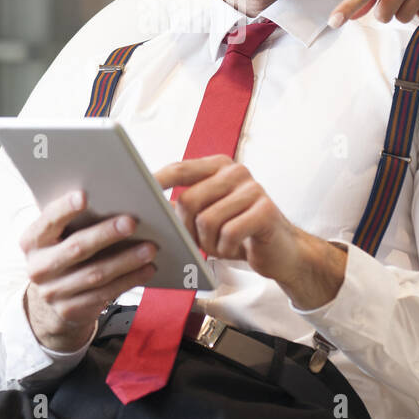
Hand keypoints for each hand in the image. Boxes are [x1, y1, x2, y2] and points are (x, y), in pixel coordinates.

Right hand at [19, 190, 158, 353]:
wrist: (54, 297)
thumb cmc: (64, 251)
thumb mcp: (59, 234)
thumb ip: (77, 217)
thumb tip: (115, 196)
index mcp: (32, 241)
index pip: (48, 221)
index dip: (65, 208)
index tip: (84, 195)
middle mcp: (39, 267)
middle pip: (76, 248)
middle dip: (105, 234)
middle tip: (131, 222)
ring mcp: (54, 292)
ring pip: (95, 274)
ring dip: (126, 260)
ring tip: (150, 248)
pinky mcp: (71, 309)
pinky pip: (105, 293)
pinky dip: (129, 280)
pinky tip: (147, 268)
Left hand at [154, 156, 346, 309]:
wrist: (282, 251)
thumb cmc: (238, 233)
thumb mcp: (208, 215)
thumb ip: (184, 205)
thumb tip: (146, 204)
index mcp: (218, 166)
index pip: (180, 169)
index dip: (157, 181)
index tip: (136, 191)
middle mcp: (236, 172)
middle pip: (189, 200)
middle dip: (187, 229)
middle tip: (196, 242)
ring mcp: (253, 189)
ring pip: (207, 220)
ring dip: (207, 243)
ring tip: (218, 246)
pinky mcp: (266, 210)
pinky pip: (228, 233)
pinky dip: (225, 248)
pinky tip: (233, 248)